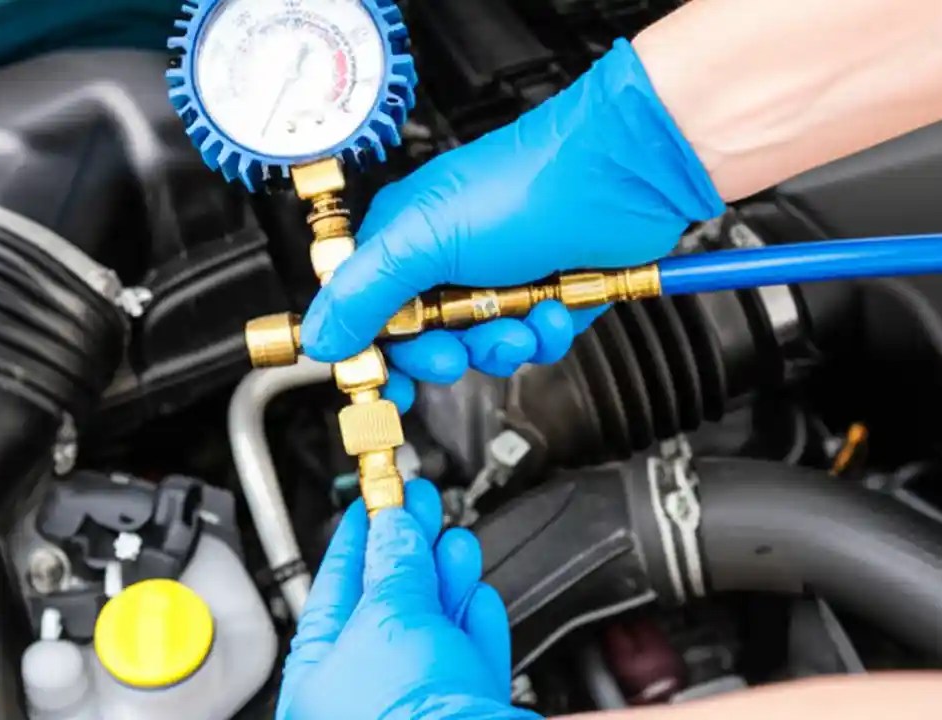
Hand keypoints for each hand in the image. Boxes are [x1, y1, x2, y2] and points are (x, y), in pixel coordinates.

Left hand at [277, 480, 538, 719]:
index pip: (333, 590)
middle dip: (410, 551)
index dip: (354, 540)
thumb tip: (394, 527)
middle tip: (420, 505)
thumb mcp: (390, 617)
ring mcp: (418, 706)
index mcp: (320, 677)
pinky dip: (476, 623)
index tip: (370, 503)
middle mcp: (364, 695)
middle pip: (389, 606)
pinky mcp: (466, 711)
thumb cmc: (401, 715)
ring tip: (453, 540)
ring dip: (446, 578)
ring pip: (435, 629)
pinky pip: (469, 660)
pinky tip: (478, 594)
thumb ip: (394, 565)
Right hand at [300, 38, 724, 410]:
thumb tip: (321, 338)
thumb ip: (363, 293)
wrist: (621, 178)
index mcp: (402, 238)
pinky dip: (543, 335)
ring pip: (478, 346)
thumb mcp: (423, 241)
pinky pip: (529, 341)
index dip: (375, 350)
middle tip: (454, 349)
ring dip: (501, 343)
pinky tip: (553, 310)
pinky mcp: (541, 294)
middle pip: (423, 340)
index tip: (384, 381)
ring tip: (520, 319)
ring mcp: (494, 277)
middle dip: (444, 352)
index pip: (366, 310)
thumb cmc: (526, 186)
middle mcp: (444, 258)